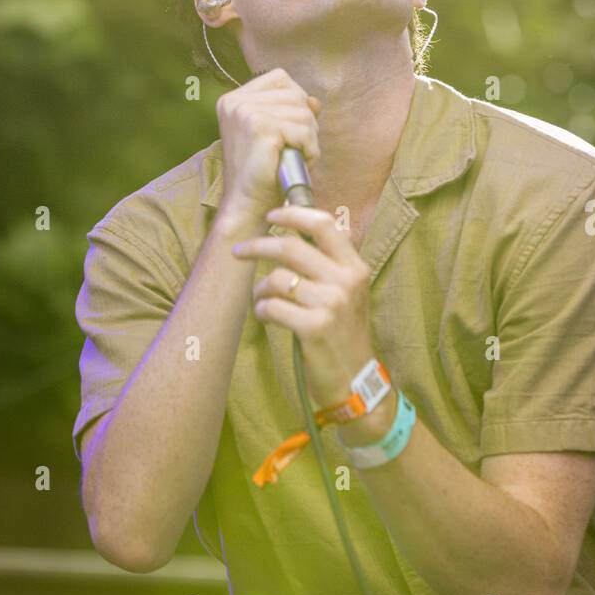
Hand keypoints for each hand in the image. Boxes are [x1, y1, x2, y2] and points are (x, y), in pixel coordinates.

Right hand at [215, 68, 321, 225]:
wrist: (247, 205)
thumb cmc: (262, 173)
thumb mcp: (276, 134)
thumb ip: (292, 112)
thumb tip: (314, 101)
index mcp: (233, 99)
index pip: (280, 78)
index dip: (295, 102)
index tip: (288, 130)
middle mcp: (236, 101)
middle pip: (296, 95)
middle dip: (305, 124)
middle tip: (292, 149)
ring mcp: (246, 112)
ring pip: (303, 112)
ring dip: (308, 139)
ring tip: (292, 157)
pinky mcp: (260, 127)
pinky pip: (304, 130)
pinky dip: (309, 149)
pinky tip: (295, 162)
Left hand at [232, 204, 374, 408]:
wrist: (355, 380)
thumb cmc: (345, 333)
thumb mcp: (350, 291)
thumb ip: (333, 261)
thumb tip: (303, 225)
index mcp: (355, 266)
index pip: (323, 224)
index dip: (293, 214)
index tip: (271, 215)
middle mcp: (346, 280)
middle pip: (291, 247)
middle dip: (258, 245)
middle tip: (239, 250)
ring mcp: (331, 304)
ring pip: (277, 278)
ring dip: (259, 287)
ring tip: (260, 297)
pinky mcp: (315, 328)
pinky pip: (272, 307)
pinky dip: (261, 309)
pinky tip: (266, 316)